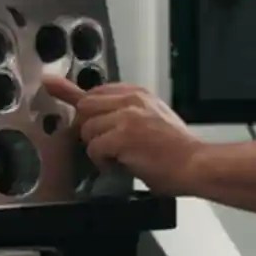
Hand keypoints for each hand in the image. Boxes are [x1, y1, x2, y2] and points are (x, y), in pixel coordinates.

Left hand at [44, 76, 205, 195]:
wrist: (196, 164)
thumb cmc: (176, 147)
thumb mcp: (151, 117)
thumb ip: (124, 110)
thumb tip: (96, 106)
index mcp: (137, 93)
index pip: (96, 90)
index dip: (82, 102)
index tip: (60, 93)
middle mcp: (130, 100)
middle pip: (85, 106)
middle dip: (88, 127)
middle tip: (103, 144)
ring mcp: (126, 117)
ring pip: (87, 129)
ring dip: (97, 147)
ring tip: (118, 158)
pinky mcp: (122, 137)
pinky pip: (94, 148)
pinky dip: (102, 161)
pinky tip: (118, 165)